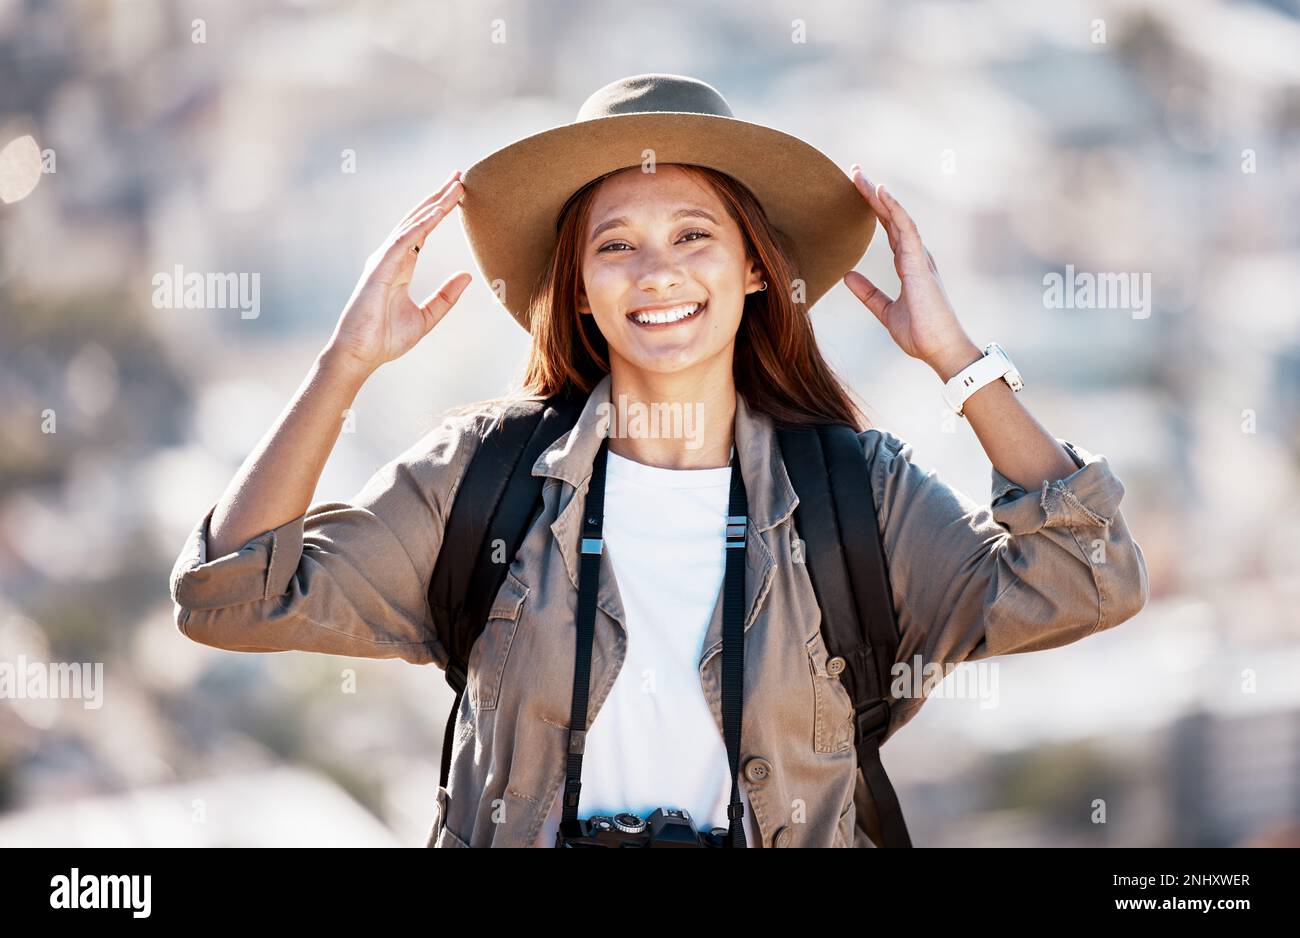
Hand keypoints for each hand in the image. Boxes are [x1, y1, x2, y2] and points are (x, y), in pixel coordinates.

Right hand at [324, 171, 471, 377]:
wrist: (360, 355)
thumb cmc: (385, 339)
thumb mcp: (426, 317)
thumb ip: (446, 297)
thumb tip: (467, 276)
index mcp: (400, 266)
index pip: (424, 230)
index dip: (440, 210)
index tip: (459, 192)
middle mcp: (390, 258)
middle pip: (418, 220)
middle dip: (438, 197)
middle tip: (459, 176)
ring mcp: (383, 261)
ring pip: (412, 225)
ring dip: (433, 205)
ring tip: (455, 187)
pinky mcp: (379, 270)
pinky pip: (403, 242)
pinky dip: (420, 226)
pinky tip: (436, 213)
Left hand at [842, 165, 980, 380]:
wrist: (940, 350)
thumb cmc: (920, 334)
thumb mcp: (885, 311)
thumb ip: (868, 293)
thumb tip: (848, 276)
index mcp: (909, 264)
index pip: (888, 228)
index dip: (873, 209)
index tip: (855, 190)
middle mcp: (915, 256)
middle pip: (891, 216)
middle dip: (872, 194)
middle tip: (852, 171)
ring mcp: (919, 257)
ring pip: (897, 215)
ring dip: (878, 194)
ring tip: (858, 174)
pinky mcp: (919, 263)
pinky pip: (905, 228)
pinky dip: (892, 207)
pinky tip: (879, 191)